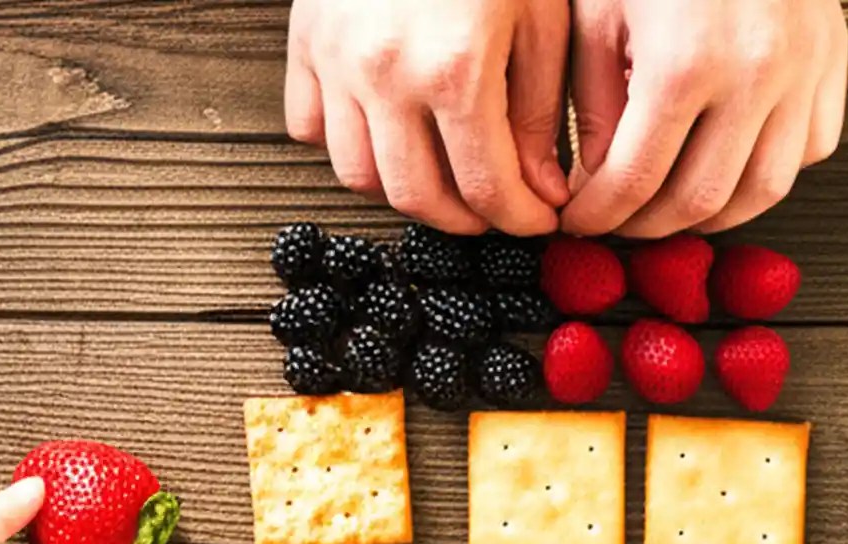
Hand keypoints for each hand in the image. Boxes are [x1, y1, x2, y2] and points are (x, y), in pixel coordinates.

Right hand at [285, 0, 568, 235]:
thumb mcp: (542, 16)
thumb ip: (541, 111)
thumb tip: (543, 189)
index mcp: (454, 69)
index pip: (485, 186)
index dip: (517, 218)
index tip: (536, 220)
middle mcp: (383, 76)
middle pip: (415, 196)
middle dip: (463, 220)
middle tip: (493, 210)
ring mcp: (334, 63)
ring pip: (357, 174)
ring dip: (404, 189)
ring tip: (443, 176)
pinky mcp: (305, 45)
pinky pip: (311, 128)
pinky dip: (347, 144)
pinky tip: (386, 130)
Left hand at [563, 0, 847, 237]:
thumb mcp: (597, 18)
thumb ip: (593, 110)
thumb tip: (591, 186)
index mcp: (684, 64)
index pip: (636, 181)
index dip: (598, 217)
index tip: (575, 224)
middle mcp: (754, 75)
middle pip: (701, 201)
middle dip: (646, 227)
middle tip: (613, 224)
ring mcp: (803, 72)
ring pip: (763, 191)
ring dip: (709, 217)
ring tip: (664, 209)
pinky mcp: (831, 64)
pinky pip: (808, 151)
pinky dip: (763, 175)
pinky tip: (721, 166)